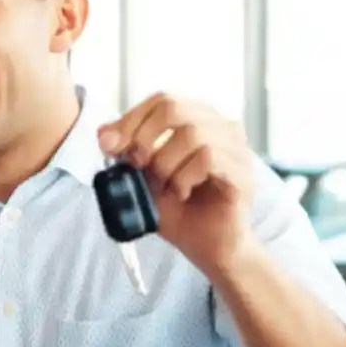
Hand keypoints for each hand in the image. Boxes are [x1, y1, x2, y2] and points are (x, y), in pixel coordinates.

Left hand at [97, 92, 256, 275]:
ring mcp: (235, 148)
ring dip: (166, 163)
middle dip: (144, 136)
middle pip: (175, 107)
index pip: (162, 99)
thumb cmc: (179, 210)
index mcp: (196, 121)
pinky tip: (181, 192)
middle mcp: (219, 128)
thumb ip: (126, 155)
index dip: (130, 119)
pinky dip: (185, 176)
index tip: (109, 145)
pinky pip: (209, 158)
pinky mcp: (241, 172)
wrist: (207, 247)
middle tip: (138, 164)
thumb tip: (104, 133)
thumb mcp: (142, 180)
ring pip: (193, 134)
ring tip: (165, 185)